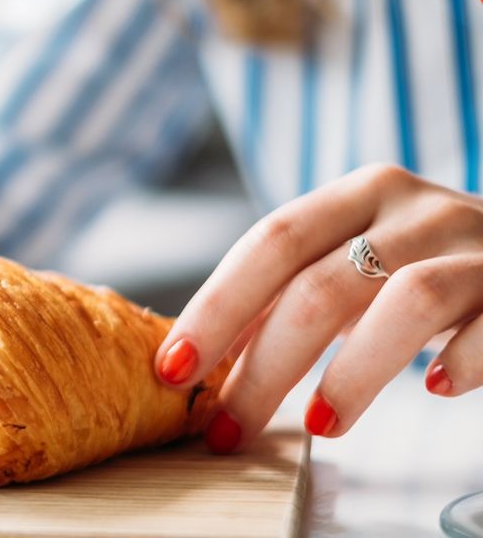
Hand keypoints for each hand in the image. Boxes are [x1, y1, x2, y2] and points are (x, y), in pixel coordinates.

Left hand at [154, 164, 482, 451]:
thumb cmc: (423, 266)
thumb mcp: (355, 263)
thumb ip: (288, 297)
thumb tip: (199, 361)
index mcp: (357, 196)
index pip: (270, 242)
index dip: (217, 306)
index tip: (173, 369)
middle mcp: (413, 209)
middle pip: (320, 283)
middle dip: (263, 366)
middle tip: (228, 428)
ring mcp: (474, 245)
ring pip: (406, 300)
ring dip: (352, 373)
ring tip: (318, 426)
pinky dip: (464, 359)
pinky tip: (437, 389)